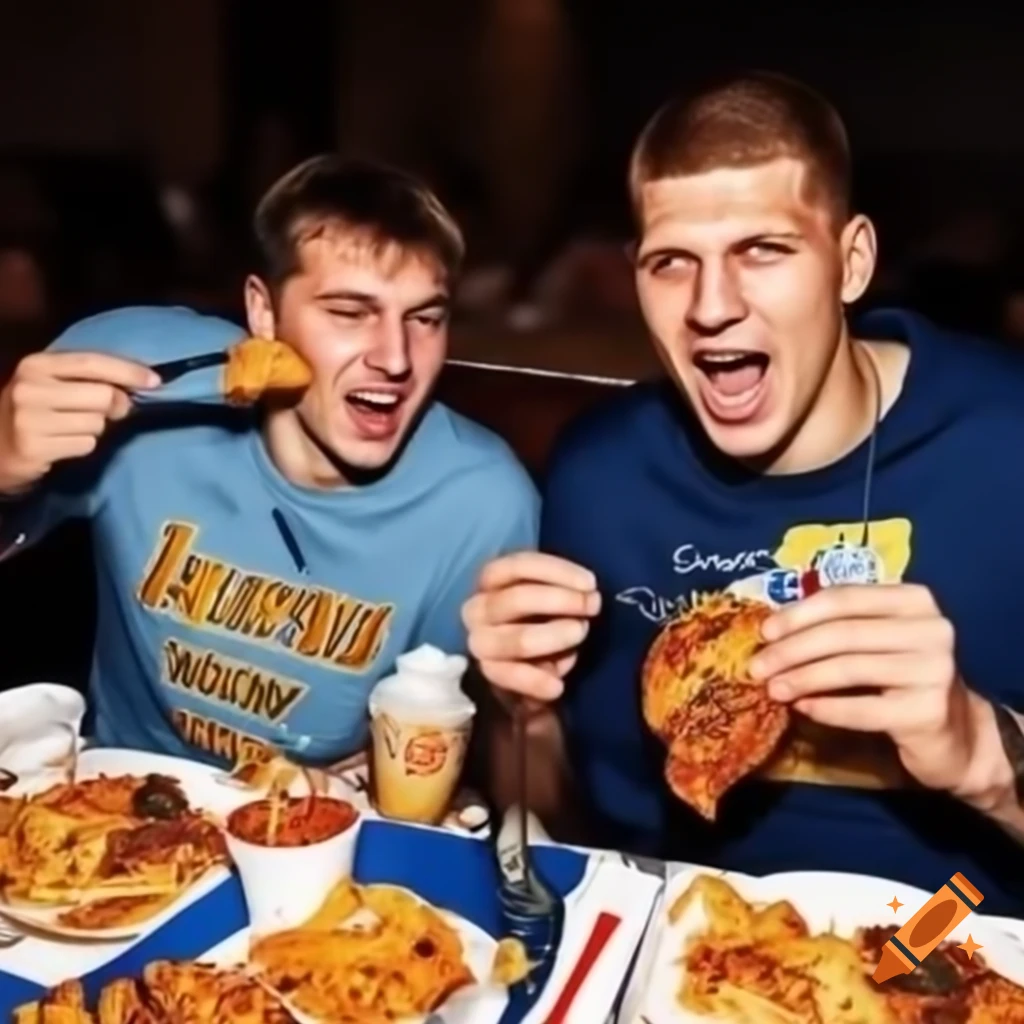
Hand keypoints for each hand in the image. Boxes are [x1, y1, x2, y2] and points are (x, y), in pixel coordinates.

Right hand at [0, 350, 158, 491]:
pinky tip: (63, 444)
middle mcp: (30, 387)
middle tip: (105, 413)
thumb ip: (89, 379)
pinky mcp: (34, 446)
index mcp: (37, 365)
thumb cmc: (34, 411)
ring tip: (70, 428)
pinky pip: (86, 444)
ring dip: (95, 429)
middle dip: (113, 407)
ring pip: (97, 423)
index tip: (155, 380)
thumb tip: (140, 386)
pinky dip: (83, 446)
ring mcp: (29, 418)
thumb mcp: (52, 385)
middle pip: (103, 395)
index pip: (92, 362)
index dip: (127, 371)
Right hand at [462, 551, 600, 701]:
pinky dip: (536, 681)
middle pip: (517, 599)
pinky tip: (557, 686)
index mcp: (492, 579)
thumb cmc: (548, 618)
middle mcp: (477, 608)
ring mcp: (480, 643)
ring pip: (518, 638)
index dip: (557, 571)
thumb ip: (563, 588)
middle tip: (593, 606)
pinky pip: (510, 677)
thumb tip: (590, 591)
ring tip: (579, 634)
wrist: (532, 670)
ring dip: (555, 636)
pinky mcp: (488, 674)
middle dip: (562, 601)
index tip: (590, 583)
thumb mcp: (553, 596)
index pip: (518, 566)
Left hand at [748, 583, 982, 793]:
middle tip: (756, 667)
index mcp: (914, 600)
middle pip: (842, 633)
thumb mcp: (877, 641)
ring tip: (772, 689)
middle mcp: (931, 629)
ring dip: (801, 678)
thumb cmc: (902, 678)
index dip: (799, 614)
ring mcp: (934, 671)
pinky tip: (802, 708)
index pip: (844, 598)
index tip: (763, 632)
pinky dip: (826, 708)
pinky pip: (862, 708)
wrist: (957, 734)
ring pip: (849, 668)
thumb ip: (838, 626)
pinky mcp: (928, 712)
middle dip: (791, 650)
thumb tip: (771, 630)